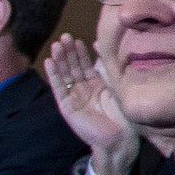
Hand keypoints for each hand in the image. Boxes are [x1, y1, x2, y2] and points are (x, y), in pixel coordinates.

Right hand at [39, 36, 139, 174]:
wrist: (121, 138)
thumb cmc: (124, 114)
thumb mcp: (118, 86)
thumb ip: (109, 68)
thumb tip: (102, 46)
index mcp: (96, 84)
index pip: (85, 64)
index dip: (81, 52)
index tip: (77, 39)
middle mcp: (84, 89)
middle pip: (73, 67)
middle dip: (68, 52)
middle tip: (64, 36)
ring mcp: (74, 97)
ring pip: (65, 75)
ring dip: (60, 60)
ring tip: (56, 45)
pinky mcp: (66, 106)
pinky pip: (59, 88)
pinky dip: (54, 75)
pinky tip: (50, 62)